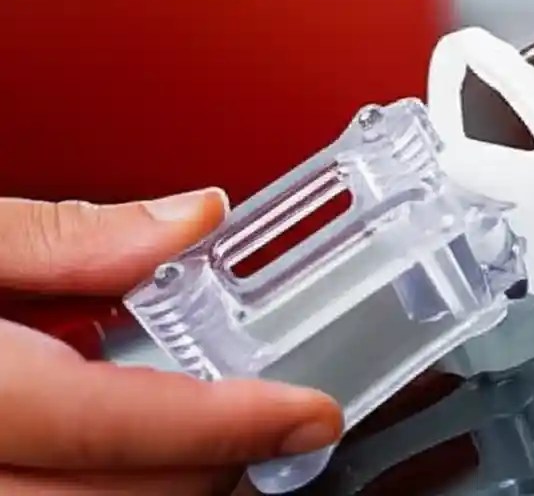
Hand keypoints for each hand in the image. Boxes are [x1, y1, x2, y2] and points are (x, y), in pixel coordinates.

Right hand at [0, 190, 342, 495]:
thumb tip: (194, 218)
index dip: (228, 424)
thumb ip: (65, 238)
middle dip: (213, 462)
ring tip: (200, 428)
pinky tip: (125, 447)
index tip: (313, 415)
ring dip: (169, 479)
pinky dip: (113, 483)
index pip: (113, 425)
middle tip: (265, 414)